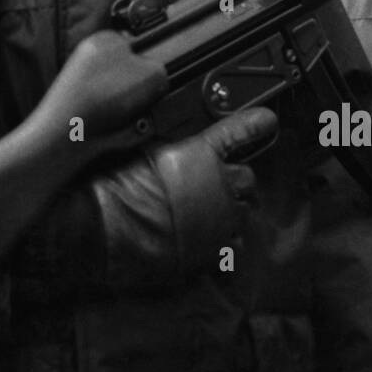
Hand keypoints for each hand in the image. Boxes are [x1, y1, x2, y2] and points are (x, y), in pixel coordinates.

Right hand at [12, 107, 277, 296]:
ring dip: (228, 208)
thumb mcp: (144, 149)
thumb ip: (173, 143)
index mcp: (205, 154)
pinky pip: (231, 243)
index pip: (241, 132)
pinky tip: (200, 235)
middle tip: (206, 182)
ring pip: (241, 211)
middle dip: (231, 179)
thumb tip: (180, 139)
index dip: (256, 124)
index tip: (267, 121)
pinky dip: (221, 238)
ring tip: (200, 211)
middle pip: (246, 177)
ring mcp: (221, 220)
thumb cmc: (117, 185)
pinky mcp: (214, 250)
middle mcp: (221, 185)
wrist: (105, 230)